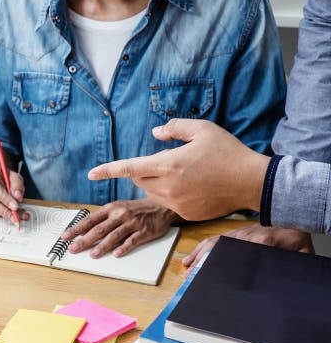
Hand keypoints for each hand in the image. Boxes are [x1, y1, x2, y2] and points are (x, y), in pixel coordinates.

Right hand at [0, 162, 30, 221]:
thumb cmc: (1, 175)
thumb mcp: (13, 175)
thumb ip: (17, 185)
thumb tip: (17, 197)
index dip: (5, 199)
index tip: (15, 206)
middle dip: (5, 210)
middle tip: (17, 216)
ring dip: (4, 214)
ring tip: (17, 215)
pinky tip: (7, 212)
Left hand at [61, 199, 179, 257]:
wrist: (160, 206)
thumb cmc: (134, 209)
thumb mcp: (116, 209)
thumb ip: (102, 219)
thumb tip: (83, 232)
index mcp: (110, 208)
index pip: (90, 220)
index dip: (76, 229)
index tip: (65, 237)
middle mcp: (120, 215)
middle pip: (99, 229)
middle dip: (84, 240)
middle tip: (73, 249)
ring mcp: (132, 223)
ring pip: (114, 236)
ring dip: (102, 246)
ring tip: (92, 255)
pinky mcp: (144, 231)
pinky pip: (132, 240)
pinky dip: (124, 247)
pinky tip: (116, 254)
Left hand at [88, 119, 269, 220]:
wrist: (252, 182)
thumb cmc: (228, 152)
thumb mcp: (202, 129)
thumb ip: (174, 128)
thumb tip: (155, 134)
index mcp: (168, 165)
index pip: (129, 168)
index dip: (108, 170)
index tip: (91, 173)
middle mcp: (168, 187)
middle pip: (139, 179)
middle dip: (145, 169)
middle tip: (171, 160)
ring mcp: (176, 203)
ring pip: (153, 191)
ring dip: (159, 182)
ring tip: (187, 173)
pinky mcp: (185, 214)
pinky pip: (168, 202)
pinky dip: (173, 193)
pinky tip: (196, 186)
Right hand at [183, 225, 313, 275]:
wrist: (294, 214)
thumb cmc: (297, 237)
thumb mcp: (302, 251)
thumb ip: (297, 261)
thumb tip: (287, 277)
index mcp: (262, 241)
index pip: (241, 255)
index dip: (229, 268)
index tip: (217, 281)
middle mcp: (244, 236)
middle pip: (220, 251)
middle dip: (205, 265)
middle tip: (193, 279)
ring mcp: (236, 234)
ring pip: (212, 245)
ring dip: (198, 258)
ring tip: (187, 270)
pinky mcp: (232, 234)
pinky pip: (212, 241)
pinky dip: (199, 250)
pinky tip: (190, 260)